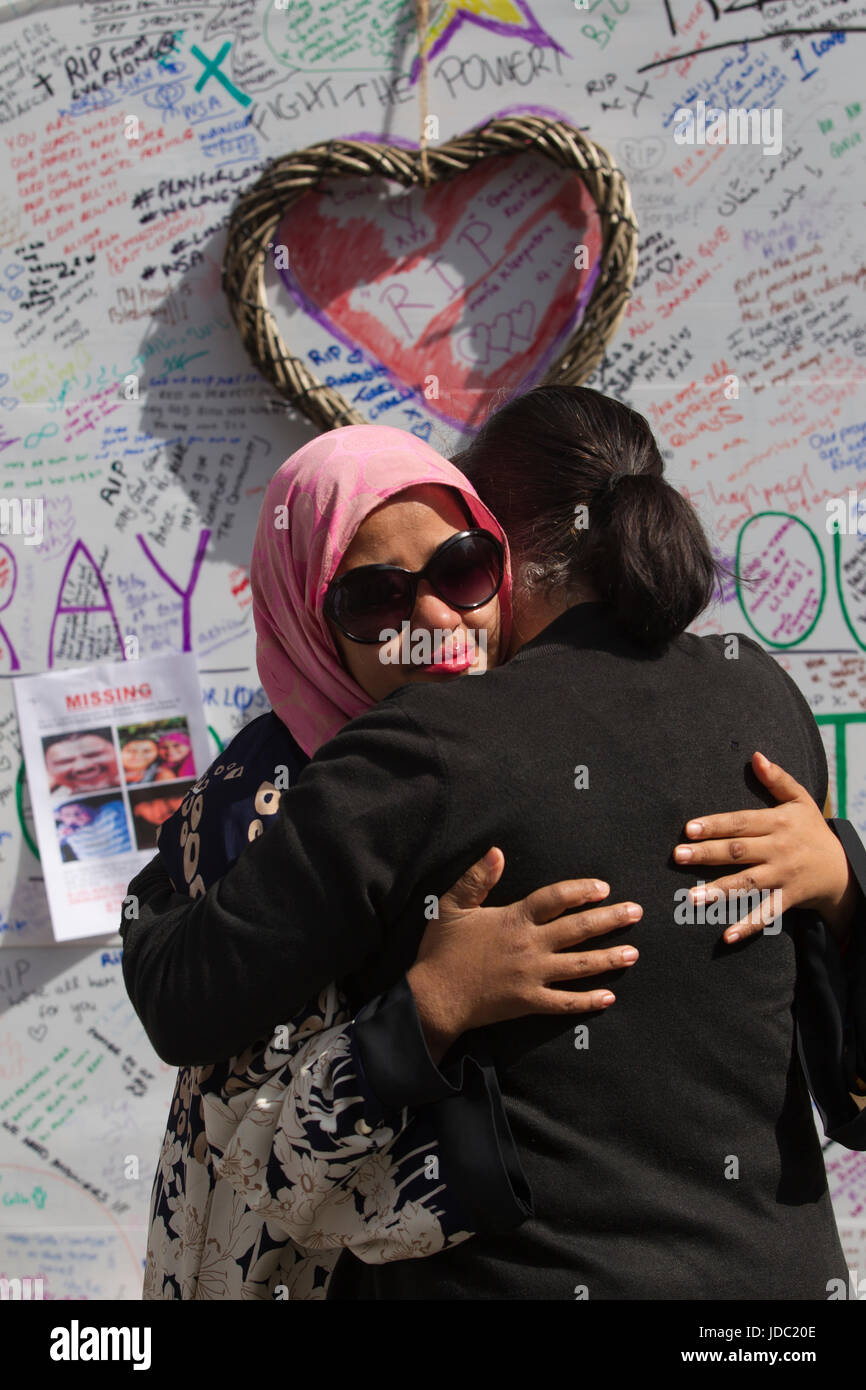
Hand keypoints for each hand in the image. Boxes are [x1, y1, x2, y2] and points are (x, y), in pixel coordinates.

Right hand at [407, 847, 641, 1061]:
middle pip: (579, 929)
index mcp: (514, 919)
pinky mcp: (530, 1003)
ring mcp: (533, 976)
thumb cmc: (442, 950)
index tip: (603, 887)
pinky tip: (609, 996)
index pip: (556, 899)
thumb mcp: (451, 906)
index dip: (581, 890)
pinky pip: (566, 1003)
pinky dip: (589, 1001)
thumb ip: (476, 878)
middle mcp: (530, 946)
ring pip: (580, 965)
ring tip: (633, 952)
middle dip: (610, 919)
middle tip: (636, 913)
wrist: (434, 997)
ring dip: (609, 958)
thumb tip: (497, 851)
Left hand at [673, 750, 854, 946]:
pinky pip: (767, 914)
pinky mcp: (788, 899)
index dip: (715, 825)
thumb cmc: (811, 829)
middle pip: (738, 852)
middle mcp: (778, 849)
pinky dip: (748, 926)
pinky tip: (726, 935)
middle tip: (677, 856)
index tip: (688, 829)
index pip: (741, 822)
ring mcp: (783, 876)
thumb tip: (756, 756)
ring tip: (691, 897)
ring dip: (720, 891)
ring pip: (748, 884)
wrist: (843, 867)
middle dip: (707, 854)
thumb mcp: (800, 800)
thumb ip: (777, 779)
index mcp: (777, 823)